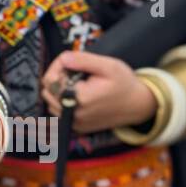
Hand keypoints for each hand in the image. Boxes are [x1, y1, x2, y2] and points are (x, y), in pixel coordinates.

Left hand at [41, 50, 155, 134]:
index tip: (71, 62)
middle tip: (75, 72)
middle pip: (47, 91)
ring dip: (58, 90)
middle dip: (57, 77)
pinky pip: (59, 112)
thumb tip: (63, 59)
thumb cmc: (124, 83)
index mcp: (80, 99)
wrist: (138, 105)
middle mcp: (74, 115)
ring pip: (50, 102)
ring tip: (78, 83)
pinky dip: (63, 101)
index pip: (50, 79)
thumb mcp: (108, 66)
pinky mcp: (77, 128)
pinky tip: (78, 94)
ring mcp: (75, 124)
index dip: (57, 66)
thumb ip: (83, 61)